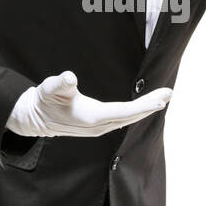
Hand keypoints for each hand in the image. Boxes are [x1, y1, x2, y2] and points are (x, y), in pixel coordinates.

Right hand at [6, 70, 172, 137]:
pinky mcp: (98, 125)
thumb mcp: (49, 88)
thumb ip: (60, 83)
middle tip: (169, 93)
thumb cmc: (44, 100)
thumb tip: (69, 77)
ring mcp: (99, 127)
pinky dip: (136, 112)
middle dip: (151, 105)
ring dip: (146, 108)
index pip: (124, 111)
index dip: (144, 105)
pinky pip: (123, 118)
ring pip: (129, 118)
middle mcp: (99, 125)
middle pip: (131, 115)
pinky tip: (145, 105)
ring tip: (163, 97)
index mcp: (92, 117)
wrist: (36, 117)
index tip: (161, 99)